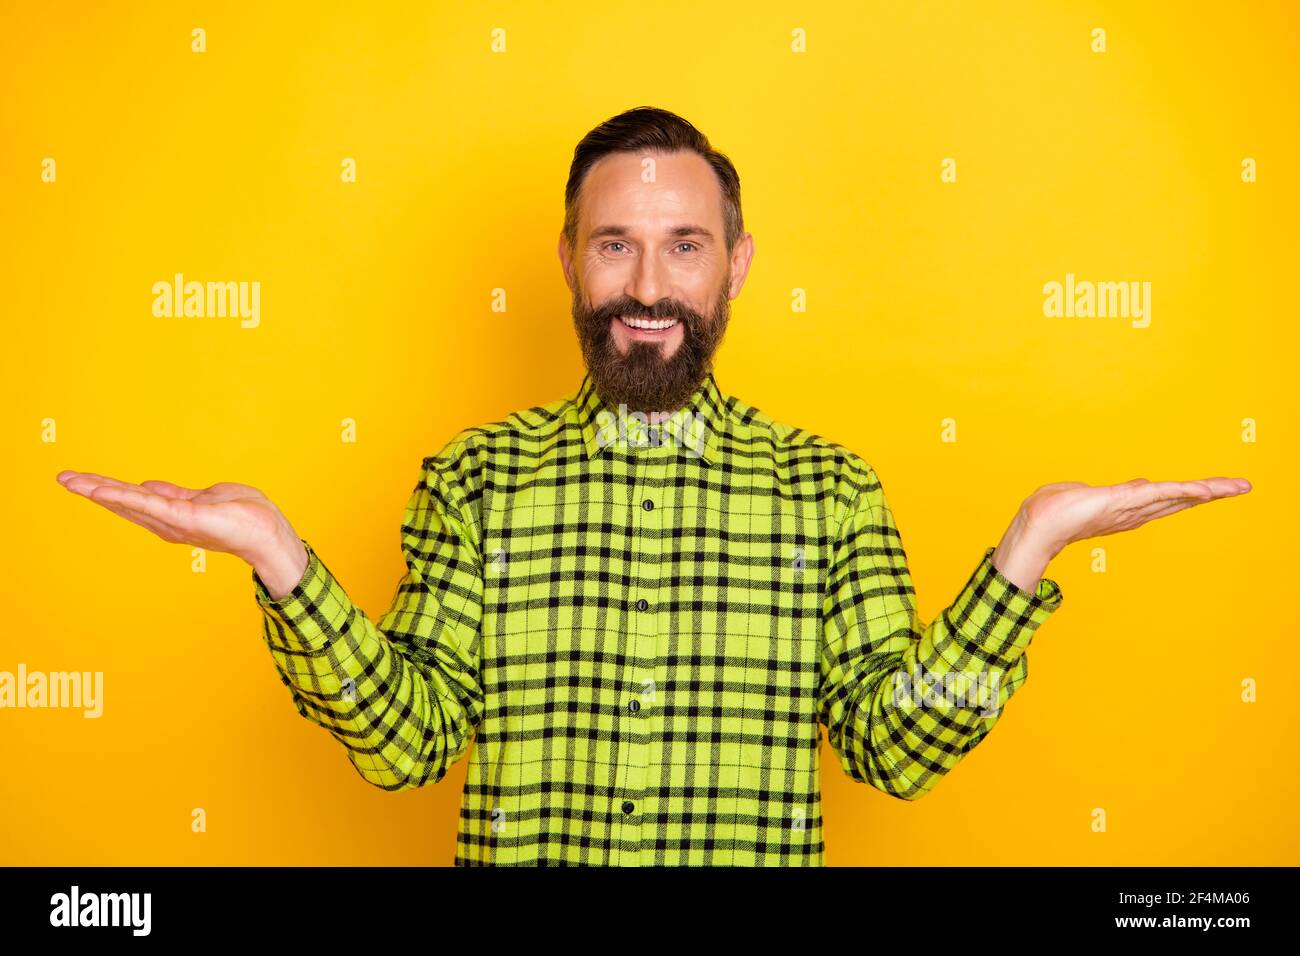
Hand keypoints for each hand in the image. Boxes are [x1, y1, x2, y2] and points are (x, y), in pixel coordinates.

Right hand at [55, 471, 306, 590]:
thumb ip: (174, 495)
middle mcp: (167, 523)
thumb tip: (148, 487)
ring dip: (99, 491)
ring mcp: (174, 522)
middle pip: (123, 502)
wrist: (269, 531)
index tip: (80, 479)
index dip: (107, 489)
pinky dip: (124, 498)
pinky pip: (149, 505)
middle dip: (92, 489)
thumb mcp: (204, 498)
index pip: (133, 499)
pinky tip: (102, 490)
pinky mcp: (184, 519)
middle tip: (62, 477)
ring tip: (71, 481)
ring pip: (129, 503)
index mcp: (172, 515)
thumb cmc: (244, 516)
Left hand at [992, 476, 1251, 591]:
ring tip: (1236, 487)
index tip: (1212, 490)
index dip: (1188, 495)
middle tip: (1241, 487)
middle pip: (1178, 500)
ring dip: (1207, 491)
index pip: (1162, 500)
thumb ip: (1112, 493)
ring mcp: (1131, 509)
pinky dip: (1183, 491)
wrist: (1036, 524)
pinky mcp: (1125, 502)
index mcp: (1124, 509)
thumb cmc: (1051, 510)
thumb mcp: (1086, 495)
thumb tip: (1137, 486)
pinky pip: (1160, 494)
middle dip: (1210, 493)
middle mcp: (1133, 513)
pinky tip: (1204, 489)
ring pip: (1175, 497)